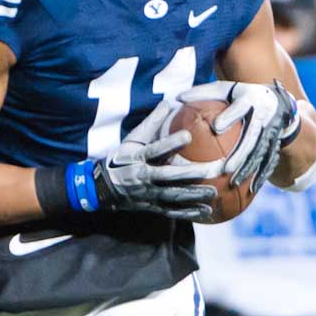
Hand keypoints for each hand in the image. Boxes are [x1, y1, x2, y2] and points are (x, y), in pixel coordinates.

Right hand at [91, 100, 218, 219]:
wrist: (102, 188)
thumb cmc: (121, 160)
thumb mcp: (132, 140)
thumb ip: (151, 123)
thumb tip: (168, 103)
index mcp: (138, 158)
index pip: (155, 150)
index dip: (170, 143)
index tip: (188, 136)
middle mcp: (143, 177)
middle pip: (168, 176)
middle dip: (190, 174)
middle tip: (212, 170)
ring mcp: (147, 194)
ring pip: (172, 195)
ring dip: (193, 195)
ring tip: (213, 193)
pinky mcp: (151, 206)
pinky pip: (171, 211)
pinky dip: (188, 212)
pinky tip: (205, 211)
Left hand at [179, 80, 299, 192]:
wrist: (277, 99)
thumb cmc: (241, 95)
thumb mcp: (225, 89)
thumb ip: (203, 93)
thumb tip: (178, 98)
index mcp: (251, 98)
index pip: (241, 106)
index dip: (231, 116)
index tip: (216, 127)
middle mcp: (265, 115)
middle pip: (253, 136)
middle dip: (240, 153)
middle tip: (225, 168)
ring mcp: (273, 130)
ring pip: (261, 152)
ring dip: (249, 168)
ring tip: (234, 182)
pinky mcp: (277, 142)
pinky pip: (270, 160)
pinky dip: (261, 175)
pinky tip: (251, 189)